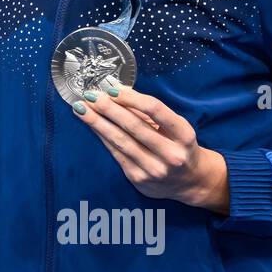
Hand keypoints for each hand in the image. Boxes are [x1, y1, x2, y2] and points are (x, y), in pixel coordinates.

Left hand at [73, 84, 229, 213]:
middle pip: (134, 126)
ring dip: (98, 123)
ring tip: (82, 109)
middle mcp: (171, 154)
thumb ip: (149, 112)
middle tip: (90, 95)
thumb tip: (116, 92)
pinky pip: (116, 153)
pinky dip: (102, 137)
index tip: (112, 90)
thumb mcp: (174, 127)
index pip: (156, 110)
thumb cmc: (178, 146)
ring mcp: (154, 169)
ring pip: (121, 141)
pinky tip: (92, 126)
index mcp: (184, 135)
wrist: (190, 182)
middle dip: (109, 109)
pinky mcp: (138, 178)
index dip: (132, 98)